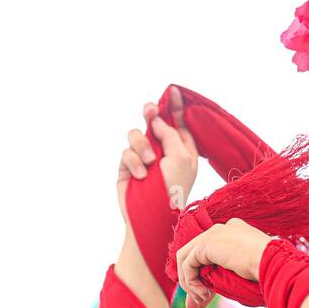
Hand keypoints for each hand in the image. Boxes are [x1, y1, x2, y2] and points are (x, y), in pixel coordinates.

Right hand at [116, 86, 198, 223]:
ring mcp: (144, 160)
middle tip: (151, 110)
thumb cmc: (173, 189)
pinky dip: (133, 162)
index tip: (173, 91)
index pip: (178, 123)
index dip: (175, 107)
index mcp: (182, 150)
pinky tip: (140, 175)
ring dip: (142, 145)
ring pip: (136, 135)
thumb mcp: (180, 158)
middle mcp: (162, 152)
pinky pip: (126, 153)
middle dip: (152, 114)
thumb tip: (158, 122)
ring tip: (150, 162)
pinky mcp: (128, 168)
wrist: (152, 216)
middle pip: (154, 123)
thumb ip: (171, 134)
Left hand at [174, 218, 274, 307]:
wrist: (274, 265)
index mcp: (232, 233)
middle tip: (199, 301)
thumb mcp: (234, 279)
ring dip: (190, 283)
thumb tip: (191, 305)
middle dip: (192, 281)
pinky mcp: (206, 243)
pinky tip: (204, 294)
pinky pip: (187, 264)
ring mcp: (213, 233)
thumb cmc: (265, 273)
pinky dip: (191, 282)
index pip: (208, 254)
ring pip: (186, 259)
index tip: (207, 296)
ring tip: (202, 299)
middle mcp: (221, 229)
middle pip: (195, 256)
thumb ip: (213, 285)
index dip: (203, 276)